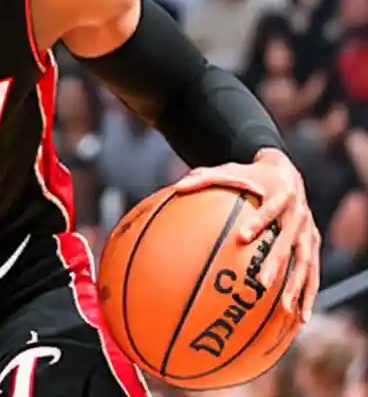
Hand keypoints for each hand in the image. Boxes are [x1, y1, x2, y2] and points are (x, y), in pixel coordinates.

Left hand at [172, 148, 320, 320]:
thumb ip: (205, 178)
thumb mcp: (232, 171)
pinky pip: (312, 272)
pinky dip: (308, 294)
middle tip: (261, 283)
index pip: (271, 209)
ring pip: (305, 262)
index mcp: (281, 195)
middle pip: (288, 242)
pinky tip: (300, 318)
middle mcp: (298, 216)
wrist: (287, 172)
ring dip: (296, 285)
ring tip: (284, 308)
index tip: (243, 237)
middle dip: (276, 263)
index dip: (260, 222)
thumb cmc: (252, 174)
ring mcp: (308, 232)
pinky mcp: (312, 244)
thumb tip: (176, 186)